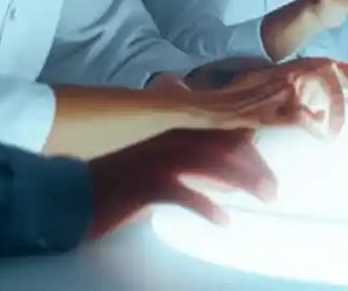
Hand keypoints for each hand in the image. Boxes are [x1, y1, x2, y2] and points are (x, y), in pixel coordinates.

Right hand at [87, 129, 274, 239]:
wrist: (74, 195)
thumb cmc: (119, 183)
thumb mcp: (159, 166)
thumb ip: (193, 164)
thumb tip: (230, 177)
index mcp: (173, 130)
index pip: (221, 128)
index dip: (251, 139)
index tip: (271, 158)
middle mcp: (168, 137)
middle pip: (225, 143)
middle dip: (255, 165)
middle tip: (273, 190)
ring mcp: (158, 158)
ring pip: (215, 163)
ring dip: (245, 181)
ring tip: (264, 198)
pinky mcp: (147, 184)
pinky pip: (187, 194)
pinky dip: (209, 208)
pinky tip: (224, 220)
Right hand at [190, 58, 347, 143]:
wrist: (218, 103)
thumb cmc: (257, 105)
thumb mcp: (293, 106)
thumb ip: (314, 109)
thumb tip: (329, 124)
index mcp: (319, 71)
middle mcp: (311, 67)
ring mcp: (294, 78)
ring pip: (333, 86)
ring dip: (342, 113)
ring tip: (341, 138)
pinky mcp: (276, 93)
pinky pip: (304, 111)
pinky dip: (316, 125)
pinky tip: (324, 138)